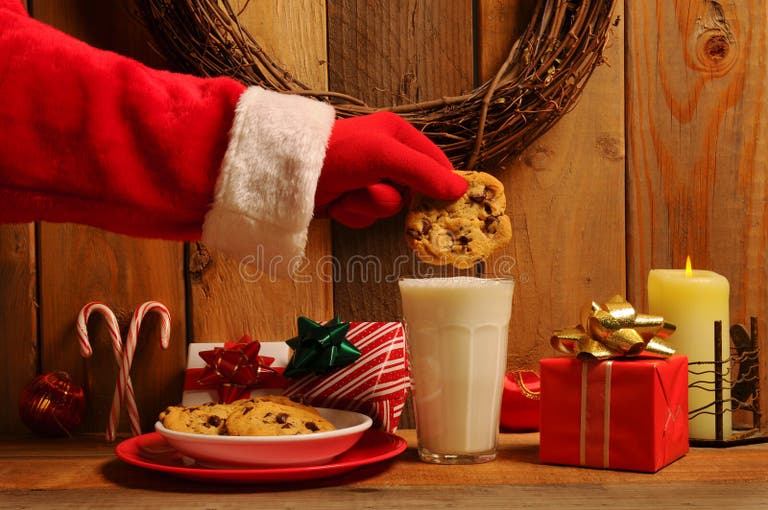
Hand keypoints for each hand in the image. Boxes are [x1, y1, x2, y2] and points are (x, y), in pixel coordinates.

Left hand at [315, 111, 466, 227]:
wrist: (287, 173)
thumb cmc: (337, 154)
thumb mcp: (384, 156)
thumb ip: (423, 172)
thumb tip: (460, 189)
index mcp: (399, 135)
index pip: (437, 163)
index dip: (442, 185)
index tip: (449, 206)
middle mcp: (388, 156)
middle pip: (414, 192)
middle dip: (393, 197)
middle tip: (379, 193)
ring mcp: (370, 180)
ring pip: (389, 208)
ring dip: (368, 206)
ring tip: (349, 193)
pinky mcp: (353, 200)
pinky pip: (368, 218)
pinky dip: (353, 214)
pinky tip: (338, 203)